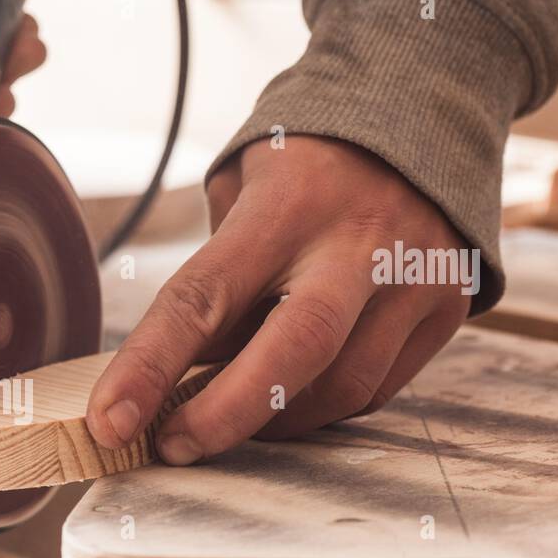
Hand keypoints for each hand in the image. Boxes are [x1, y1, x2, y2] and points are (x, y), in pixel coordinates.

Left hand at [86, 135, 473, 463]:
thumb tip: (185, 375)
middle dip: (223, 416)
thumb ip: (219, 276)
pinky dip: (321, 407)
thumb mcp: (242, 187)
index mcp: (286, 204)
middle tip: (172, 449)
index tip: (109, 423)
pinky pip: (376, 390)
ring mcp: (413, 277)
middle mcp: (358, 242)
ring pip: (340, 388)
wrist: (430, 107)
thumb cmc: (306, 163)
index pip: (203, 297)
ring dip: (272, 420)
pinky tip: (291, 396)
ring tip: (230, 414)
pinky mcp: (448, 307)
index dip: (149, 367)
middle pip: (292, 353)